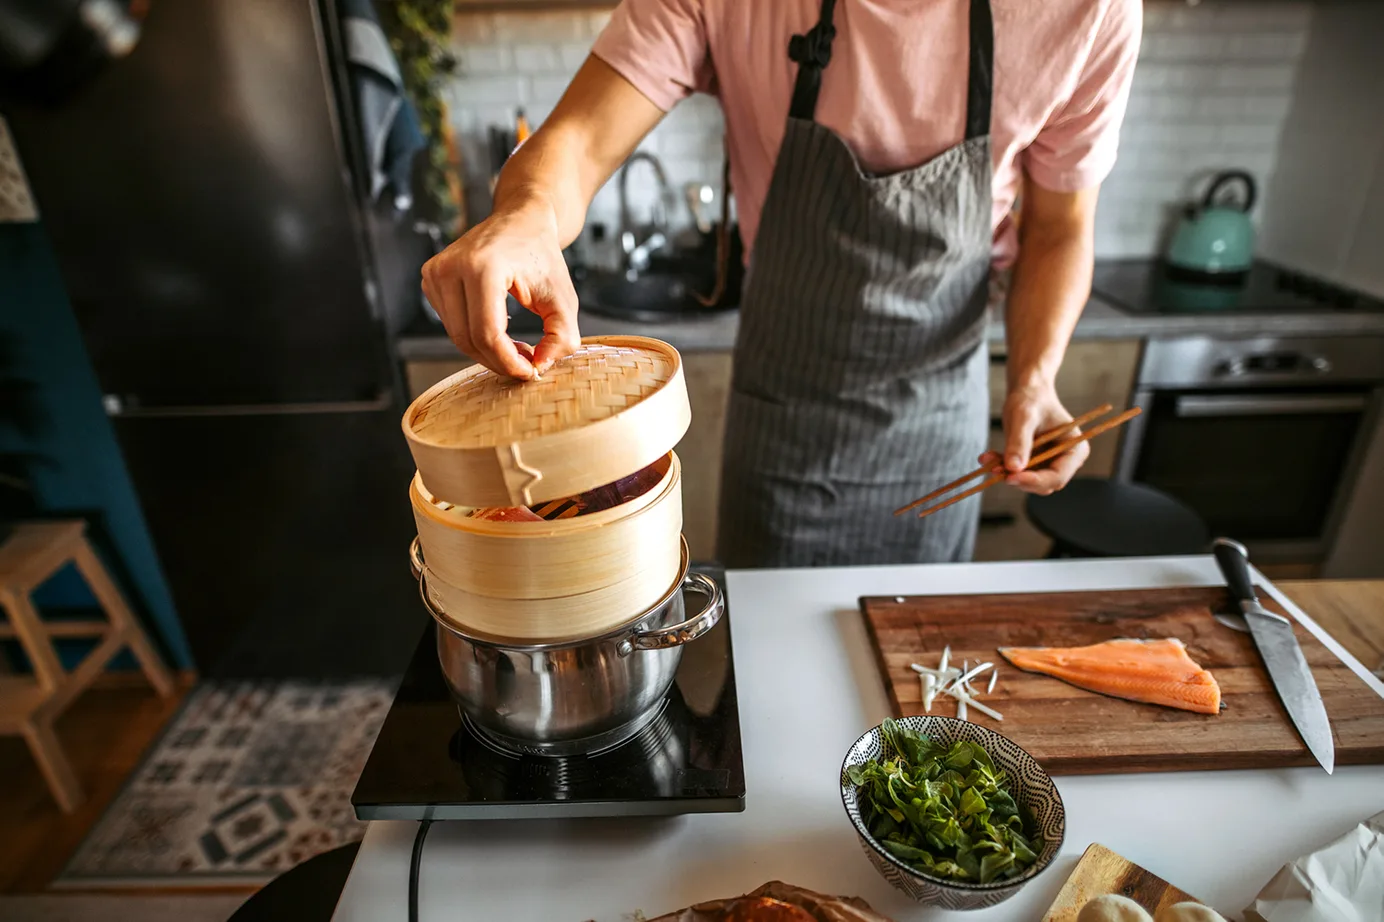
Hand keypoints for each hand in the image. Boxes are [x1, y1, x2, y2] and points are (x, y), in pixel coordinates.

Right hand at [420, 198, 578, 379]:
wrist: (521, 220)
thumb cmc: (542, 256)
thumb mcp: (564, 299)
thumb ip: (562, 337)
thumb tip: (540, 368)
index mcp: (483, 266)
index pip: (488, 333)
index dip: (509, 362)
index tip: (531, 372)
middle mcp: (451, 267)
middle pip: (468, 339)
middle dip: (499, 361)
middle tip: (527, 364)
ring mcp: (435, 272)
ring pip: (457, 336)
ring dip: (488, 352)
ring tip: (518, 347)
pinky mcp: (431, 279)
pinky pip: (451, 324)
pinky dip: (475, 337)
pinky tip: (499, 331)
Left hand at [979, 384, 1089, 495]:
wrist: (1027, 392)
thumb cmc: (1031, 399)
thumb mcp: (1023, 417)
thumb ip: (1019, 442)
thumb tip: (1013, 468)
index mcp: (1075, 450)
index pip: (1057, 476)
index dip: (1034, 480)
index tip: (1010, 476)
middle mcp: (1065, 461)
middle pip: (1043, 484)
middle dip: (1018, 479)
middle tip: (995, 470)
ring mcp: (1050, 464)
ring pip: (1027, 481)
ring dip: (1006, 474)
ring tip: (987, 460)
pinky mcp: (1034, 464)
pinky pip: (1017, 473)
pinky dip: (1001, 467)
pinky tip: (986, 458)